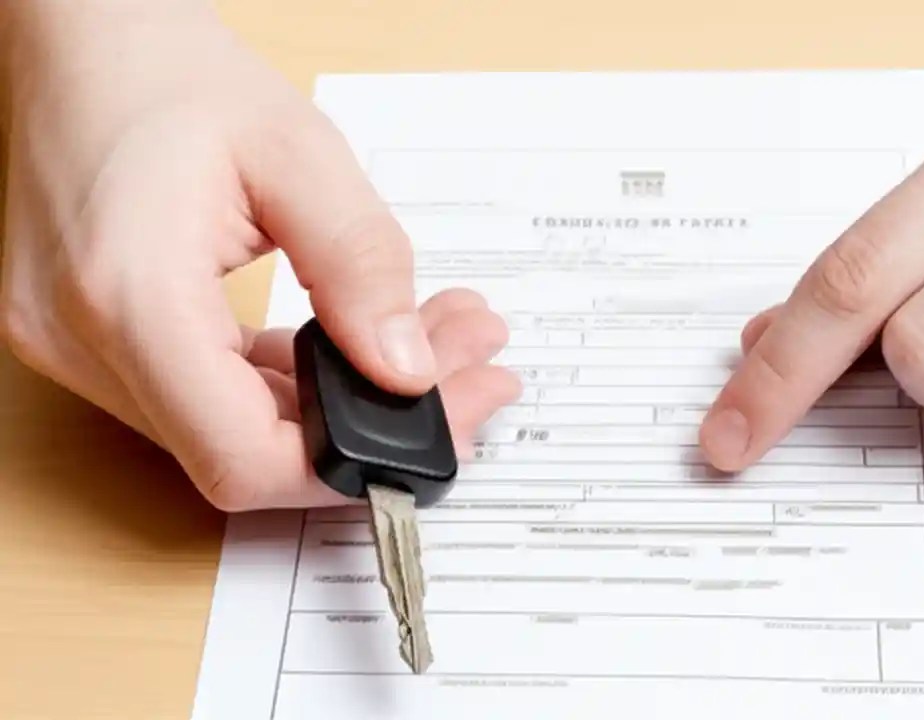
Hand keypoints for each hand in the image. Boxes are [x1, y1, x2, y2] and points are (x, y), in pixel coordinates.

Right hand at [0, 2, 519, 508]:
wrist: (80, 37)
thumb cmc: (166, 70)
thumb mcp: (297, 152)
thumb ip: (361, 265)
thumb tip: (408, 369)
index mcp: (125, 293)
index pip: (242, 455)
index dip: (350, 465)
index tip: (444, 422)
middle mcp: (83, 342)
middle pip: (247, 449)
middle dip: (373, 422)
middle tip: (470, 371)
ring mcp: (79, 348)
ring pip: (232, 428)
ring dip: (338, 399)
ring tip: (432, 340)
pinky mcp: (96, 338)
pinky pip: (205, 394)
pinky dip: (287, 379)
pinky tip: (350, 338)